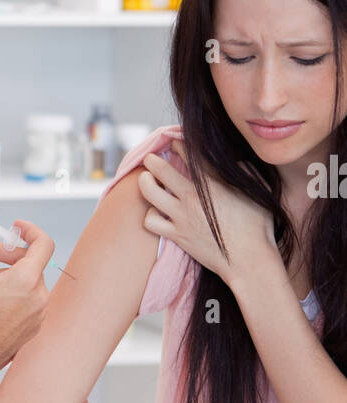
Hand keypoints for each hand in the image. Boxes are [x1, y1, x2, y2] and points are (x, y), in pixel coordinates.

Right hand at [0, 204, 55, 402]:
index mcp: (26, 282)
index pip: (43, 244)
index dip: (29, 230)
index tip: (14, 227)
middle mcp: (38, 301)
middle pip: (31, 264)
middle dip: (7, 254)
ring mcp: (36, 319)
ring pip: (29, 284)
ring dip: (8, 275)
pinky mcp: (30, 333)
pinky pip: (27, 304)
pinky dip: (12, 295)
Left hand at [138, 141, 275, 285]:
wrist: (249, 260)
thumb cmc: (258, 226)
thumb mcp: (256, 191)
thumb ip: (244, 171)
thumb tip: (234, 161)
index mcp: (212, 182)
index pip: (188, 154)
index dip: (178, 145)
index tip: (175, 142)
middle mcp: (192, 196)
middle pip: (160, 169)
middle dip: (152, 160)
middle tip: (151, 159)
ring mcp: (181, 216)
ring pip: (149, 192)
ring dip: (145, 183)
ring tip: (147, 181)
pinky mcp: (176, 235)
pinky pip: (151, 221)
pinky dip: (150, 215)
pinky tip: (156, 212)